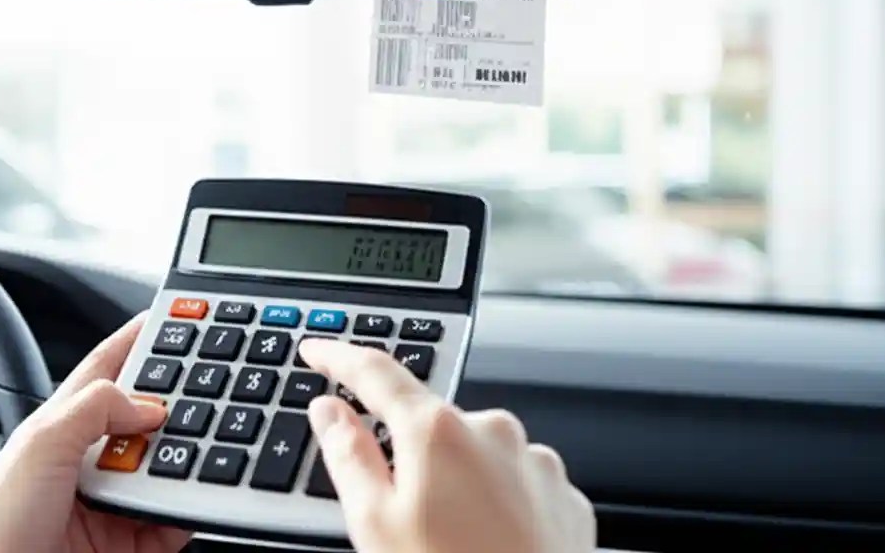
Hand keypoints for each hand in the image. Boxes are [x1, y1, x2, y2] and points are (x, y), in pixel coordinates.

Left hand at [0, 313, 190, 552]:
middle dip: (177, 402)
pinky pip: (173, 519)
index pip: (108, 367)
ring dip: (186, 459)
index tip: (178, 318)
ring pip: (166, 467)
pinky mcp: (128, 541)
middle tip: (211, 388)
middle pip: (147, 416)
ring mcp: (110, 502)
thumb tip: (150, 403)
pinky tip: (193, 500)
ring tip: (201, 451)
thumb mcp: (40, 446)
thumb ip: (94, 408)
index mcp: (62, 425)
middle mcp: (88, 460)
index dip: (140, 339)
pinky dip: (188, 509)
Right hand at [299, 339, 595, 552]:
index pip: (376, 373)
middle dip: (410, 458)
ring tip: (452, 544)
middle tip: (401, 516)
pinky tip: (488, 546)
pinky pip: (518, 485)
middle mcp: (493, 432)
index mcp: (438, 431)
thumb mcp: (374, 524)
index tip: (319, 350)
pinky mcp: (565, 497)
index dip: (340, 358)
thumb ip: (348, 455)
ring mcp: (536, 463)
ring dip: (459, 486)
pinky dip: (498, 507)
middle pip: (431, 425)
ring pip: (478, 457)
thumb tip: (329, 412)